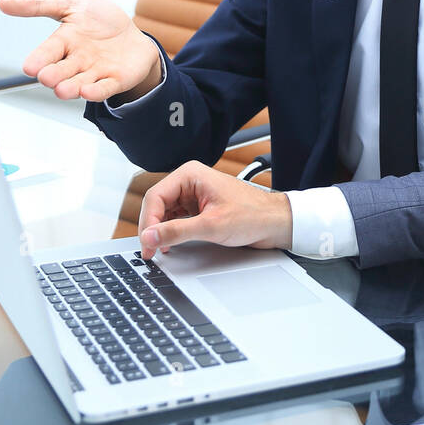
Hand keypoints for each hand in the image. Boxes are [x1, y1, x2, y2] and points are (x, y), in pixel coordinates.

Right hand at [1, 0, 162, 102]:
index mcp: (64, 42)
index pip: (48, 51)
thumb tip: (3, 1)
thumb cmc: (99, 21)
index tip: (29, 67)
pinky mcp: (116, 80)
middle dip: (53, 75)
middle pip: (62, 71)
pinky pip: (105, 88)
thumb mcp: (72, 5)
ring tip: (61, 90)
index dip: (39, 59)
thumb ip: (40, 4)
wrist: (133, 34)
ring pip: (80, 82)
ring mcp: (96, 72)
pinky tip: (88, 93)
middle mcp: (77, 61)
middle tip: (45, 78)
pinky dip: (96, 91)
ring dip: (71, 87)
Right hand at [137, 161, 293, 258]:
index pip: (155, 197)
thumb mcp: (211, 226)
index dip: (148, 222)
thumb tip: (150, 236)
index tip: (147, 243)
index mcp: (191, 175)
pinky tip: (171, 244)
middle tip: (150, 250)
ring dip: (161, 231)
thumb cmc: (254, 215)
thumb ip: (177, 231)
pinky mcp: (199, 208)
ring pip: (165, 213)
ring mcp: (194, 195)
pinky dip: (171, 232)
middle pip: (157, 205)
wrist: (276, 223)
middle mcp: (190, 182)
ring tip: (159, 249)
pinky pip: (176, 219)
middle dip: (152, 228)